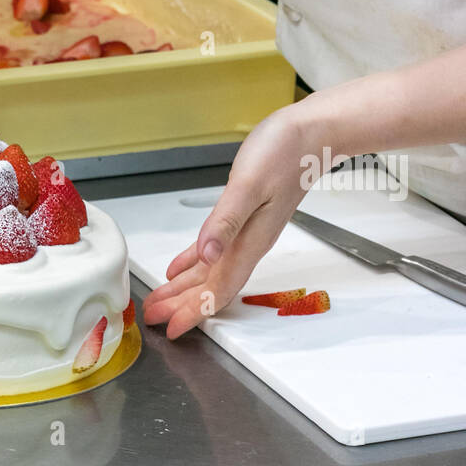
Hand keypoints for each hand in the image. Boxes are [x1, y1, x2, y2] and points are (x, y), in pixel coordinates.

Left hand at [143, 104, 325, 339]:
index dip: (194, 312)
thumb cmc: (283, 154)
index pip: (219, 288)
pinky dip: (196, 261)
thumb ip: (225, 222)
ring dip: (186, 288)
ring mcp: (248, 231)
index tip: (173, 329)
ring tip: (162, 300)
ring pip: (212, 271)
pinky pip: (216, 249)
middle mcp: (249, 243)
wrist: (310, 135)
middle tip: (155, 318)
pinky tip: (181, 267)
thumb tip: (206, 257)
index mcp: (250, 242)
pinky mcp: (245, 216)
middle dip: (183, 305)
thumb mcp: (248, 185)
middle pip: (213, 285)